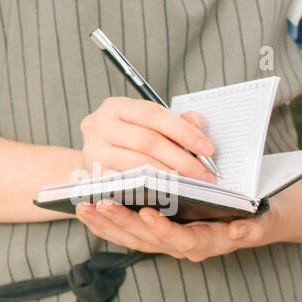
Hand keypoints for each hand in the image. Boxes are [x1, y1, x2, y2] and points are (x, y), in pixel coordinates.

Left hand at [75, 202, 269, 261]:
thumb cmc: (256, 218)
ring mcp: (168, 243)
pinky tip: (88, 211)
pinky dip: (107, 225)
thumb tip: (244, 231)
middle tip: (101, 203)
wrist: (252, 223)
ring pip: (133, 239)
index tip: (146, 213)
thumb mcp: (263, 221)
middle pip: (148, 239)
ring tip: (85, 206)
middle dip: (123, 222)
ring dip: (107, 225)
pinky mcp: (156, 236)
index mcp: (207, 242)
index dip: (163, 228)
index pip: (181, 238)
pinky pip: (127, 235)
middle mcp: (184, 247)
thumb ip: (254, 228)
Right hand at [80, 97, 216, 182]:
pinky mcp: (94, 176)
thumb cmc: (130, 143)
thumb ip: (176, 123)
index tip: (208, 149)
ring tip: (194, 186)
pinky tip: (172, 194)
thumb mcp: (150, 127)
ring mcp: (93, 151)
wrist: (97, 162)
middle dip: (182, 159)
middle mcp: (99, 125)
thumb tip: (198, 122)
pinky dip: (152, 189)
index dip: (184, 132)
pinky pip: (128, 184)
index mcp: (116, 107)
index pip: (154, 115)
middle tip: (205, 175)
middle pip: (147, 141)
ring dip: (171, 177)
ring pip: (138, 165)